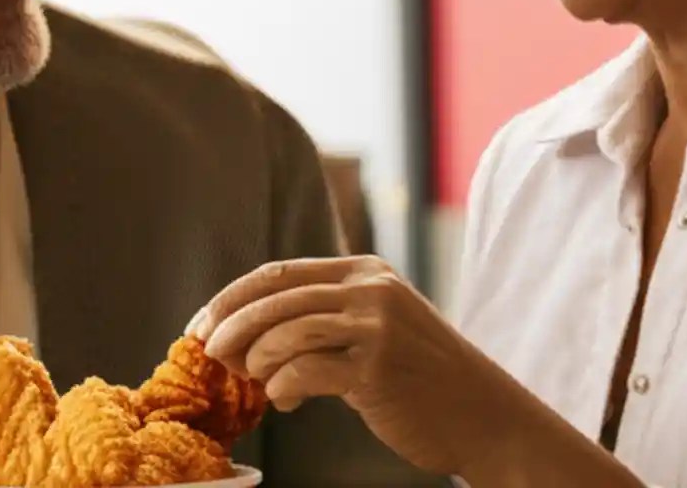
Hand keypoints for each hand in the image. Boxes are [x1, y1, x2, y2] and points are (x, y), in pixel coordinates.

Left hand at [188, 256, 556, 478]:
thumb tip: (248, 338)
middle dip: (229, 326)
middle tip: (207, 352)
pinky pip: (307, 372)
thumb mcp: (377, 327)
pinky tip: (285, 401)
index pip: (278, 274)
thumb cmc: (420, 377)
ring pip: (286, 332)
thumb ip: (325, 320)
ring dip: (256, 360)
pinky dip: (283, 387)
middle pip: (274, 298)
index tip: (202, 324)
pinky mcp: (378, 367)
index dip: (231, 298)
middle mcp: (370, 289)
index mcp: (364, 271)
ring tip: (254, 380)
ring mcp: (376, 325)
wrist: (484, 414)